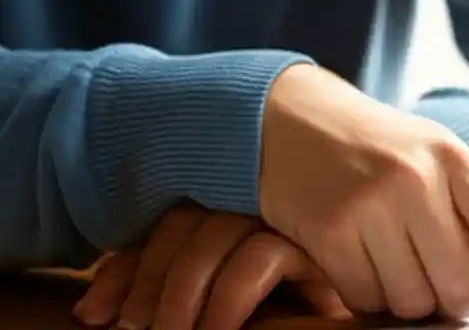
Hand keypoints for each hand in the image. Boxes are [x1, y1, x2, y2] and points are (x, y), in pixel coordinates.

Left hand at [72, 205, 347, 329]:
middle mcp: (261, 204)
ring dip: (184, 289)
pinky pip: (263, 255)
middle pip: (189, 216)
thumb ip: (163, 294)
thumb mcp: (200, 307)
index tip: (95, 315)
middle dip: (150, 277)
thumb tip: (93, 314)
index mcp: (230, 210)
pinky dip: (229, 296)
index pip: (168, 220)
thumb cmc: (276, 320)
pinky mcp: (322, 246)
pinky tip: (217, 328)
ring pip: (221, 229)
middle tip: (136, 329)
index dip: (126, 266)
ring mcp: (293, 218)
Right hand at [258, 64, 468, 327]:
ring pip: (412, 302)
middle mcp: (417, 179)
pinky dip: (367, 295)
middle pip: (460, 286)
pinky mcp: (330, 232)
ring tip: (388, 256)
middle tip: (433, 277)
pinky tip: (357, 259)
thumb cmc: (376, 149)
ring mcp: (372, 205)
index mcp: (454, 158)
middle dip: (452, 300)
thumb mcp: (433, 160)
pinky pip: (366, 301)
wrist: (291, 119)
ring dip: (405, 298)